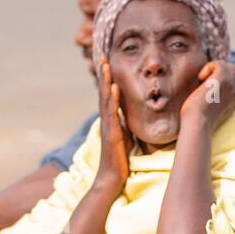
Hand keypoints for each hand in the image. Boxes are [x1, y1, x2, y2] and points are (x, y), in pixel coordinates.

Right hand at [95, 58, 129, 188]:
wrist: (113, 177)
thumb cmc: (120, 159)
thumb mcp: (126, 136)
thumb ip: (126, 124)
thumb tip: (132, 114)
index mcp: (111, 119)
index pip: (109, 94)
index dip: (108, 79)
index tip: (108, 62)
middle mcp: (107, 119)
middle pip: (104, 92)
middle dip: (103, 74)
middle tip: (103, 56)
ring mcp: (107, 125)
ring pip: (105, 98)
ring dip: (105, 81)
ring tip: (106, 65)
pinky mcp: (111, 133)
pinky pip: (111, 113)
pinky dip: (112, 99)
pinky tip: (114, 88)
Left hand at [180, 61, 234, 134]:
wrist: (198, 123)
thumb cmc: (199, 119)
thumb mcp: (211, 108)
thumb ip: (216, 97)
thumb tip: (208, 86)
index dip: (221, 77)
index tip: (207, 85)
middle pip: (232, 70)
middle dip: (218, 70)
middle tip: (204, 81)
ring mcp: (232, 85)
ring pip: (227, 65)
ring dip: (213, 68)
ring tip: (203, 80)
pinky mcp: (223, 79)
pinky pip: (218, 64)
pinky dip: (208, 68)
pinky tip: (201, 79)